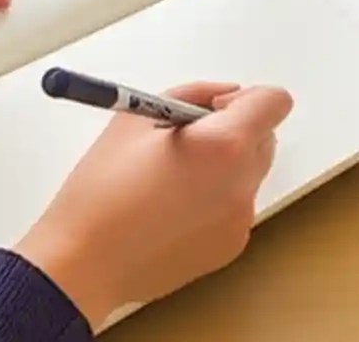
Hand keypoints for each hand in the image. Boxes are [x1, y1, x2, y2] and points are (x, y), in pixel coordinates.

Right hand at [13, 83, 293, 329]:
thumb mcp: (136, 118)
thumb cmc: (101, 189)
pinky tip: (171, 211)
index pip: (275, 102)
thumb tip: (226, 94)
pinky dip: (215, 201)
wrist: (83, 264)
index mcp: (223, 145)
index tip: (215, 109)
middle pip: (265, 138)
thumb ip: (191, 95)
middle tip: (187, 141)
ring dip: (224, 166)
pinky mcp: (231, 247)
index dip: (249, 98)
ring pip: (248, 174)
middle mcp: (242, 183)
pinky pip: (235, 208)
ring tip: (171, 180)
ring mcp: (240, 219)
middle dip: (236, 130)